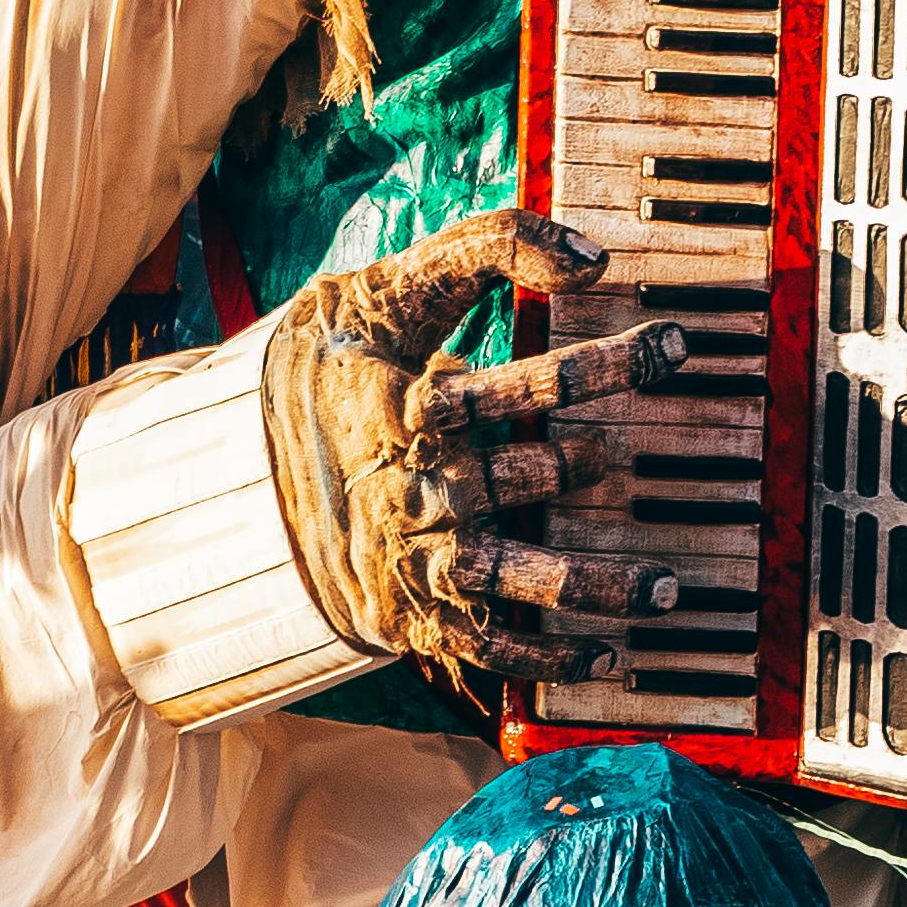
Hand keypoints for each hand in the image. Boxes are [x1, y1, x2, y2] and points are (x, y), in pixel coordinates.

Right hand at [256, 205, 692, 679]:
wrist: (233, 474)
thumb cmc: (337, 365)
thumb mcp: (390, 288)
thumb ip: (486, 247)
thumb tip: (593, 260)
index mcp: (409, 407)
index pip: (519, 385)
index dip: (602, 364)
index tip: (673, 345)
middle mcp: (416, 486)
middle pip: (526, 479)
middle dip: (593, 466)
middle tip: (630, 454)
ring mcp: (414, 556)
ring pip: (518, 578)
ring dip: (598, 588)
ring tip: (667, 590)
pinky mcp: (411, 613)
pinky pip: (488, 646)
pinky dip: (547, 658)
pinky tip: (608, 659)